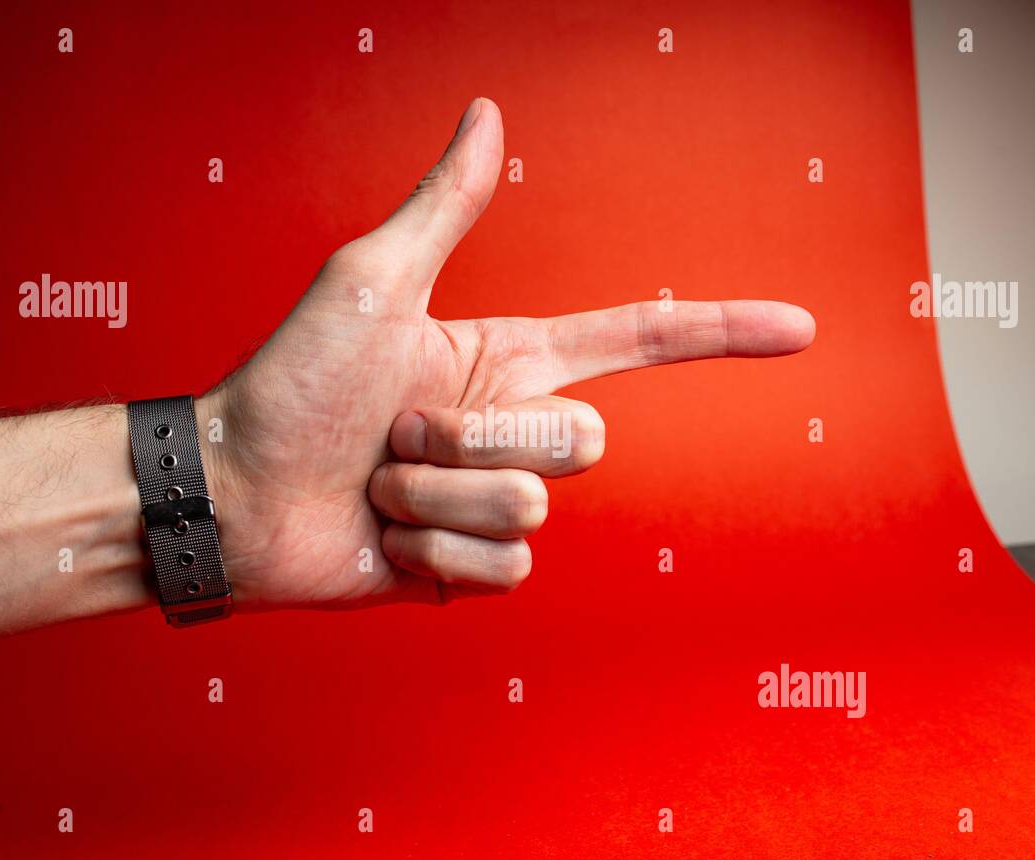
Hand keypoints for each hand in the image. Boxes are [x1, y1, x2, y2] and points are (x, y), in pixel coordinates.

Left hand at [199, 98, 813, 608]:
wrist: (236, 491)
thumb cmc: (293, 382)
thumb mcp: (373, 281)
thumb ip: (446, 207)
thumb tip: (489, 113)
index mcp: (508, 360)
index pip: (636, 342)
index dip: (719, 332)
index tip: (797, 328)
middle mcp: (512, 430)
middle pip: (584, 442)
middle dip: (482, 437)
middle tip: (399, 432)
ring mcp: (494, 505)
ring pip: (532, 510)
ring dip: (436, 495)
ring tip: (378, 483)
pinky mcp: (472, 569)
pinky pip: (505, 571)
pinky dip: (433, 552)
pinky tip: (386, 537)